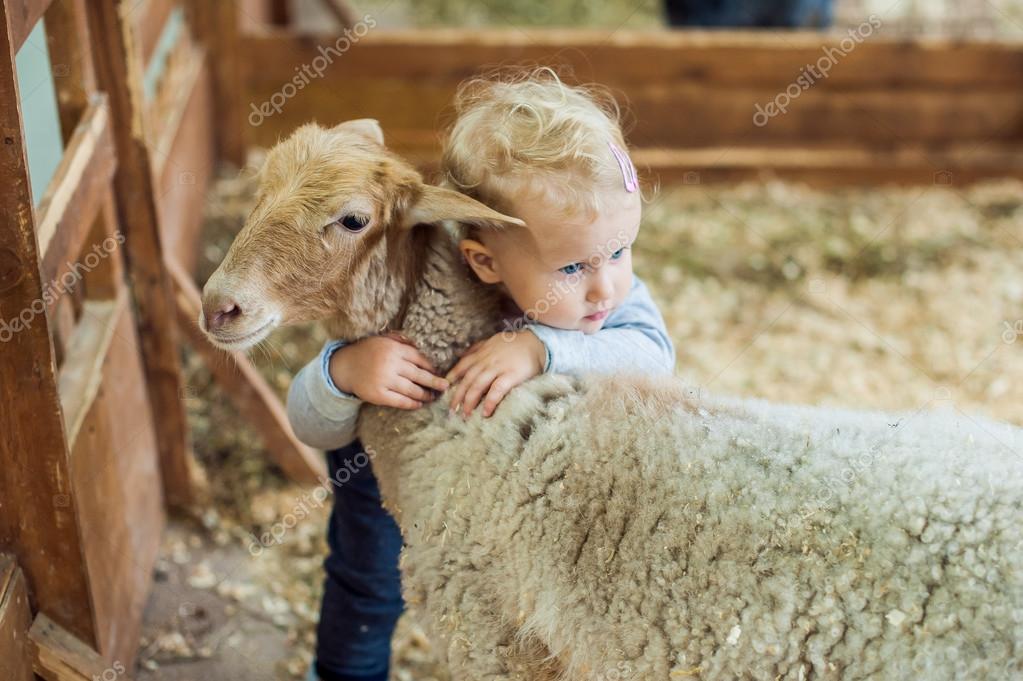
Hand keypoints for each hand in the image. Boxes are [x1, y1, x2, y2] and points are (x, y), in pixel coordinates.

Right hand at [330, 334, 448, 409]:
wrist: (345, 366)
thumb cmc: (369, 352)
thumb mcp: (384, 340)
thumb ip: (402, 342)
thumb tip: (424, 346)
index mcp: (394, 349)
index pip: (419, 359)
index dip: (431, 367)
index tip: (440, 372)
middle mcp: (390, 364)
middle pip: (419, 375)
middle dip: (435, 382)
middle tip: (445, 387)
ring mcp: (384, 380)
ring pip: (412, 390)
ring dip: (425, 395)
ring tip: (432, 397)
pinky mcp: (378, 395)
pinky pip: (400, 401)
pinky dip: (412, 404)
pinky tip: (419, 404)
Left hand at [445, 330, 545, 417]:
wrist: (537, 343)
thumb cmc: (514, 345)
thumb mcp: (492, 342)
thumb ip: (477, 349)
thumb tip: (461, 356)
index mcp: (482, 353)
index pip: (462, 366)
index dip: (452, 379)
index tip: (443, 391)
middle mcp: (487, 360)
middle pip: (467, 379)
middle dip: (457, 395)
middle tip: (452, 410)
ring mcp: (499, 367)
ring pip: (478, 385)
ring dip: (469, 402)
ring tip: (465, 415)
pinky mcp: (512, 375)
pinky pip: (497, 390)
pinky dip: (490, 402)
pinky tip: (485, 413)